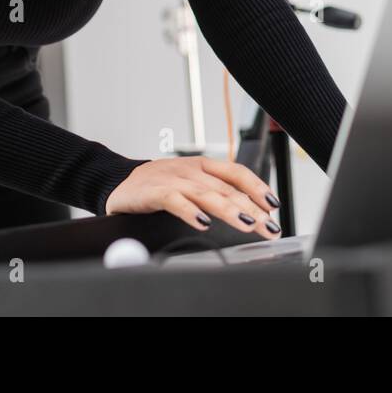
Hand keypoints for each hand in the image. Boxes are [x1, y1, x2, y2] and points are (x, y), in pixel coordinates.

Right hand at [105, 156, 282, 237]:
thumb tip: (249, 214)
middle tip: (269, 226)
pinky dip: (190, 211)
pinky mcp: (153, 192)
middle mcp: (190, 169)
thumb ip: (214, 195)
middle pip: (226, 188)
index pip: (236, 172)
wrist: (118, 181)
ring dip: (229, 210)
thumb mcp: (189, 185)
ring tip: (247, 225)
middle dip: (251, 208)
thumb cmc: (157, 186)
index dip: (257, 187)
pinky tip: (202, 223)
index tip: (273, 206)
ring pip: (206, 193)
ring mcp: (172, 179)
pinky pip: (175, 200)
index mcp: (202, 166)